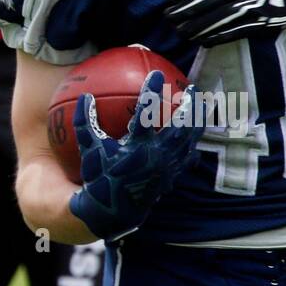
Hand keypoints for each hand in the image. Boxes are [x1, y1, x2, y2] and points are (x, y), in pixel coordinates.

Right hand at [69, 71, 203, 241]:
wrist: (112, 211)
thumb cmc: (99, 177)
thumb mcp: (89, 150)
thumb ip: (85, 123)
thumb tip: (84, 96)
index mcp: (137, 147)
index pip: (147, 114)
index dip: (152, 92)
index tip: (158, 74)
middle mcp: (156, 156)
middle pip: (181, 126)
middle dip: (189, 106)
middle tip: (191, 88)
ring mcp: (167, 167)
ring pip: (188, 141)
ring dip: (196, 122)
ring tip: (201, 106)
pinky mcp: (171, 176)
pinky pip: (187, 157)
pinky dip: (192, 144)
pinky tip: (195, 136)